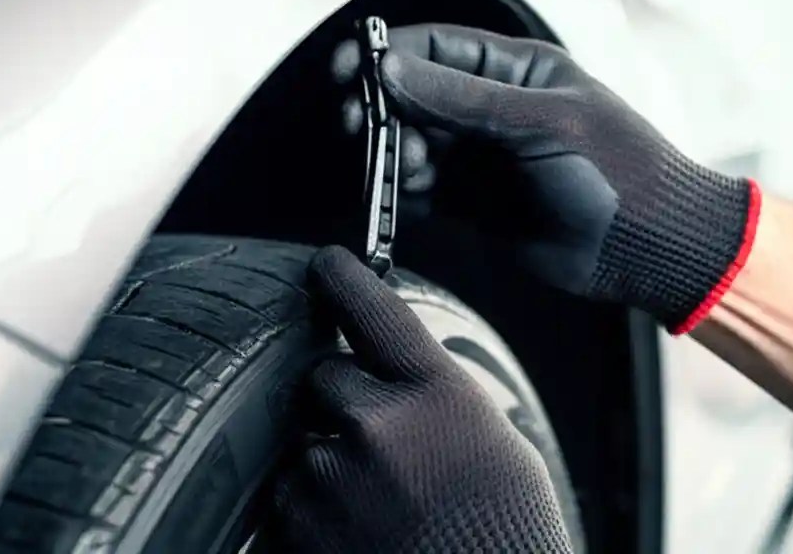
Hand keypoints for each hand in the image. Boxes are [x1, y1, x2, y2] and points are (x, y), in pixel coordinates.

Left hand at [265, 246, 573, 553]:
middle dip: (344, 402)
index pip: (370, 306)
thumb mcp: (494, 441)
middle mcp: (373, 426)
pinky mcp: (294, 528)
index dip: (340, 277)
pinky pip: (288, 497)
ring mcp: (327, 478)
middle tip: (382, 448)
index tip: (325, 265)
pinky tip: (359, 531)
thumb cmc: (504, 531)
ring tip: (379, 506)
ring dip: (328, 463)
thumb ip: (434, 394)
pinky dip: (314, 511)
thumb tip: (390, 370)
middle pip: (323, 376)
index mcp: (432, 393)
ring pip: (303, 440)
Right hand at [333, 24, 757, 331]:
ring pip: (411, 145)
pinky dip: (405, 193)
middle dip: (381, 109)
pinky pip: (422, 191)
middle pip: (412, 96)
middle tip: (358, 126)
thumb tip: (390, 67)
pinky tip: (407, 196)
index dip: (386, 53)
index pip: (435, 46)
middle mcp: (491, 110)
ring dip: (393, 154)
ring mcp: (480, 157)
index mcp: (515, 71)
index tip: (347, 69)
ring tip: (405, 168)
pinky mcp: (472, 204)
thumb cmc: (615, 171)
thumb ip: (462, 98)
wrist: (649, 250)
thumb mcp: (540, 123)